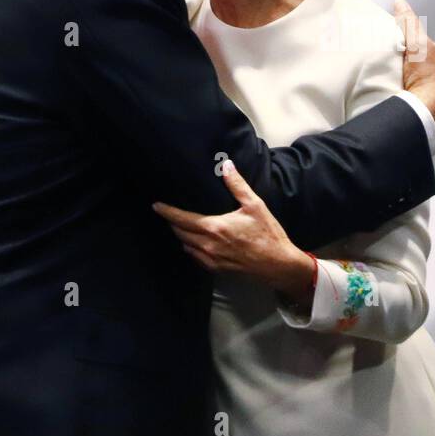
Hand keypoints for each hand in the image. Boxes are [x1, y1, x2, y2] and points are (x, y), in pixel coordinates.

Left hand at [152, 160, 314, 301]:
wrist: (279, 265)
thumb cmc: (268, 234)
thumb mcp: (255, 205)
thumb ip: (237, 185)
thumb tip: (226, 165)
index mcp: (215, 227)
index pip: (182, 219)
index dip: (167, 212)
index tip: (156, 206)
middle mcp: (208, 245)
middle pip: (180, 233)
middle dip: (172, 223)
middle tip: (167, 214)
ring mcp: (211, 260)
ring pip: (186, 246)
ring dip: (181, 236)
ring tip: (180, 227)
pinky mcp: (217, 270)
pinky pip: (196, 258)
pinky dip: (191, 249)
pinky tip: (195, 244)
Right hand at [394, 0, 434, 133]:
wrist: (427, 111)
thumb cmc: (423, 76)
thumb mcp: (414, 43)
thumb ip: (408, 22)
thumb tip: (400, 2)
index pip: (430, 49)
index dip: (415, 52)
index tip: (405, 59)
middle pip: (434, 69)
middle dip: (422, 71)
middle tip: (404, 76)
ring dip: (425, 89)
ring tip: (409, 92)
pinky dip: (428, 104)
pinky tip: (416, 105)